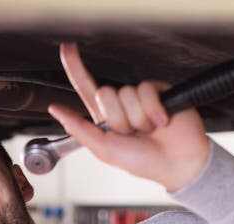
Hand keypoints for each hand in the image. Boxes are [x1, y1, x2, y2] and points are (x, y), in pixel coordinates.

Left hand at [48, 43, 209, 191]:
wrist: (177, 164)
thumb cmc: (143, 162)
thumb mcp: (104, 150)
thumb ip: (80, 129)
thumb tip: (56, 111)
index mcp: (105, 117)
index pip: (86, 87)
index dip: (76, 67)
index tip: (67, 48)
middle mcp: (121, 104)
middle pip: (104, 94)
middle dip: (116, 119)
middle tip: (131, 134)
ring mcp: (140, 97)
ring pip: (126, 94)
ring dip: (137, 119)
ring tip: (148, 131)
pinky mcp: (159, 90)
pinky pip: (146, 90)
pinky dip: (153, 110)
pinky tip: (161, 122)